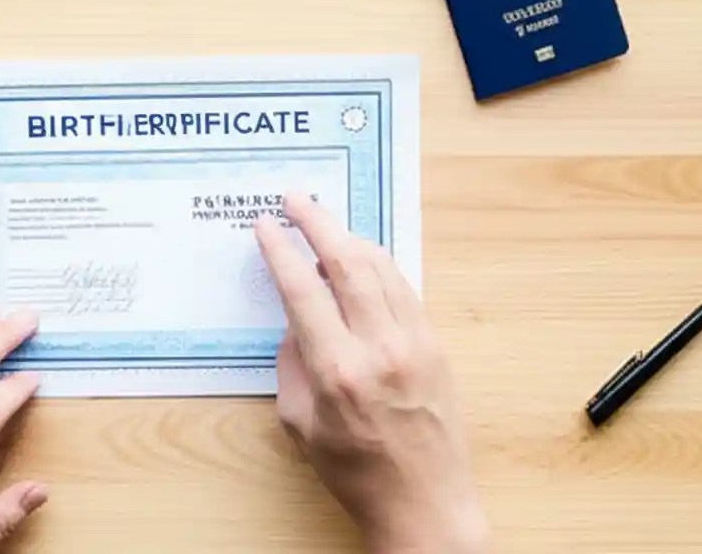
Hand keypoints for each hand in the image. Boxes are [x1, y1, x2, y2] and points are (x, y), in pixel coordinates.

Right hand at [255, 195, 488, 553]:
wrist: (425, 503)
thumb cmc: (354, 472)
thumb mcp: (300, 423)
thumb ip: (293, 364)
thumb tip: (297, 320)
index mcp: (339, 370)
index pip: (304, 291)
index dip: (281, 250)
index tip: (265, 225)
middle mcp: (380, 348)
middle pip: (348, 262)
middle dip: (318, 223)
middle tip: (296, 199)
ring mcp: (415, 343)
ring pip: (382, 268)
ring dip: (351, 237)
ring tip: (326, 222)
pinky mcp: (436, 346)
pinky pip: (404, 289)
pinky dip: (379, 265)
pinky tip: (362, 258)